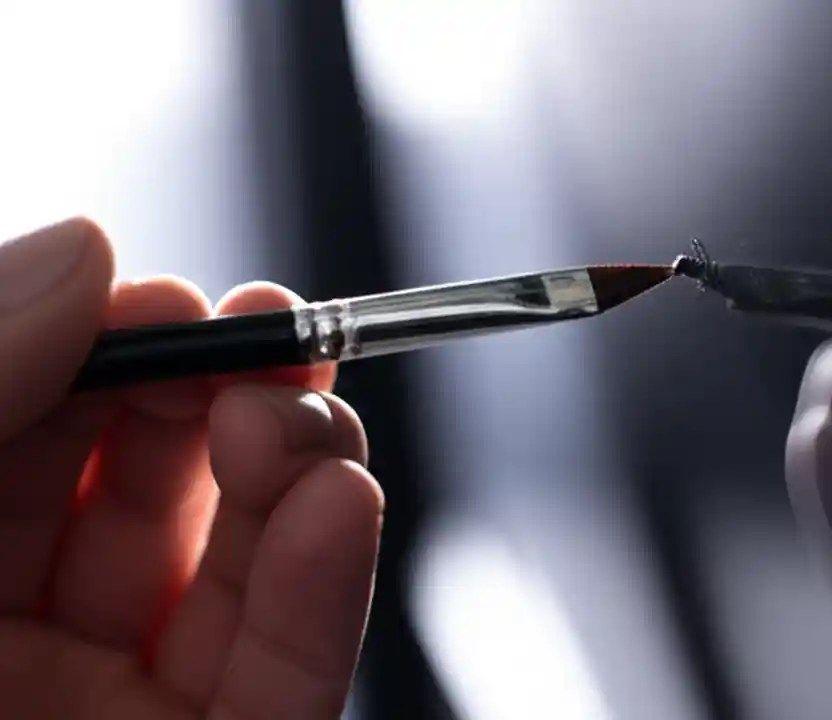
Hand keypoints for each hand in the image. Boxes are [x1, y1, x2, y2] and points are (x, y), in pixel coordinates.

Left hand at [0, 218, 381, 717]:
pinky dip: (330, 587)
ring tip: (300, 421)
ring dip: (302, 474)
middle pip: (159, 488)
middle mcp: (21, 638)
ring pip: (243, 574)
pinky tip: (342, 503)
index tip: (180, 303)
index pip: (44, 431)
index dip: (120, 354)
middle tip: (268, 346)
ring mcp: (117, 710)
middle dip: (228, 398)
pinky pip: (289, 679)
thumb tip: (84, 249)